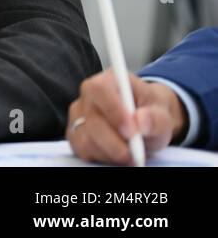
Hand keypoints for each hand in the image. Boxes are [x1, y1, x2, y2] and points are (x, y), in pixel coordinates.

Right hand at [67, 70, 186, 163]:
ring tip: (130, 154)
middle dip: (114, 143)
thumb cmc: (150, 113)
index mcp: (107, 81)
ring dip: (110, 153)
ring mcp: (78, 116)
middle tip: (135, 154)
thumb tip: (141, 121)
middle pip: (91, 120)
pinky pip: (82, 150)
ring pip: (86, 139)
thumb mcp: (162, 113)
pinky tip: (116, 154)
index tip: (132, 132)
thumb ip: (156, 117)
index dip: (113, 111)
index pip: (99, 90)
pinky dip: (102, 157)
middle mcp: (87, 96)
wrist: (144, 121)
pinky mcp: (75, 134)